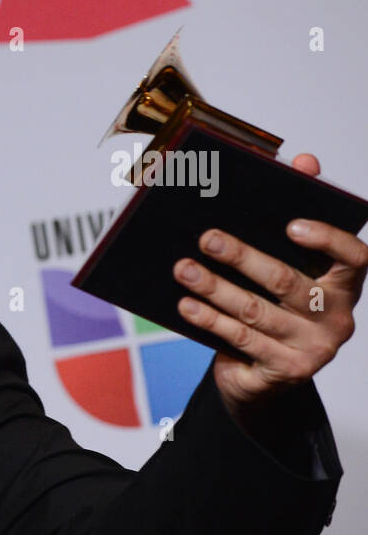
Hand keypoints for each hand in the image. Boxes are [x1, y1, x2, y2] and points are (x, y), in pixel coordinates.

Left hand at [171, 153, 367, 419]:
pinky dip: (210, 320)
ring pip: (256, 312)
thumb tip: (304, 160)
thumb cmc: (275, 307)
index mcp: (344, 284)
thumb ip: (297, 214)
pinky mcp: (286, 371)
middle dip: (242, 257)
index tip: (290, 224)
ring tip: (184, 268)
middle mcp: (337, 317)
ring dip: (215, 288)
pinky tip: (187, 304)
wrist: (261, 374)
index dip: (327, 239)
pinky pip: (241, 339)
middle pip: (287, 282)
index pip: (354, 257)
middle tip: (207, 237)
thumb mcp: (287, 263)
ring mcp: (314, 349)